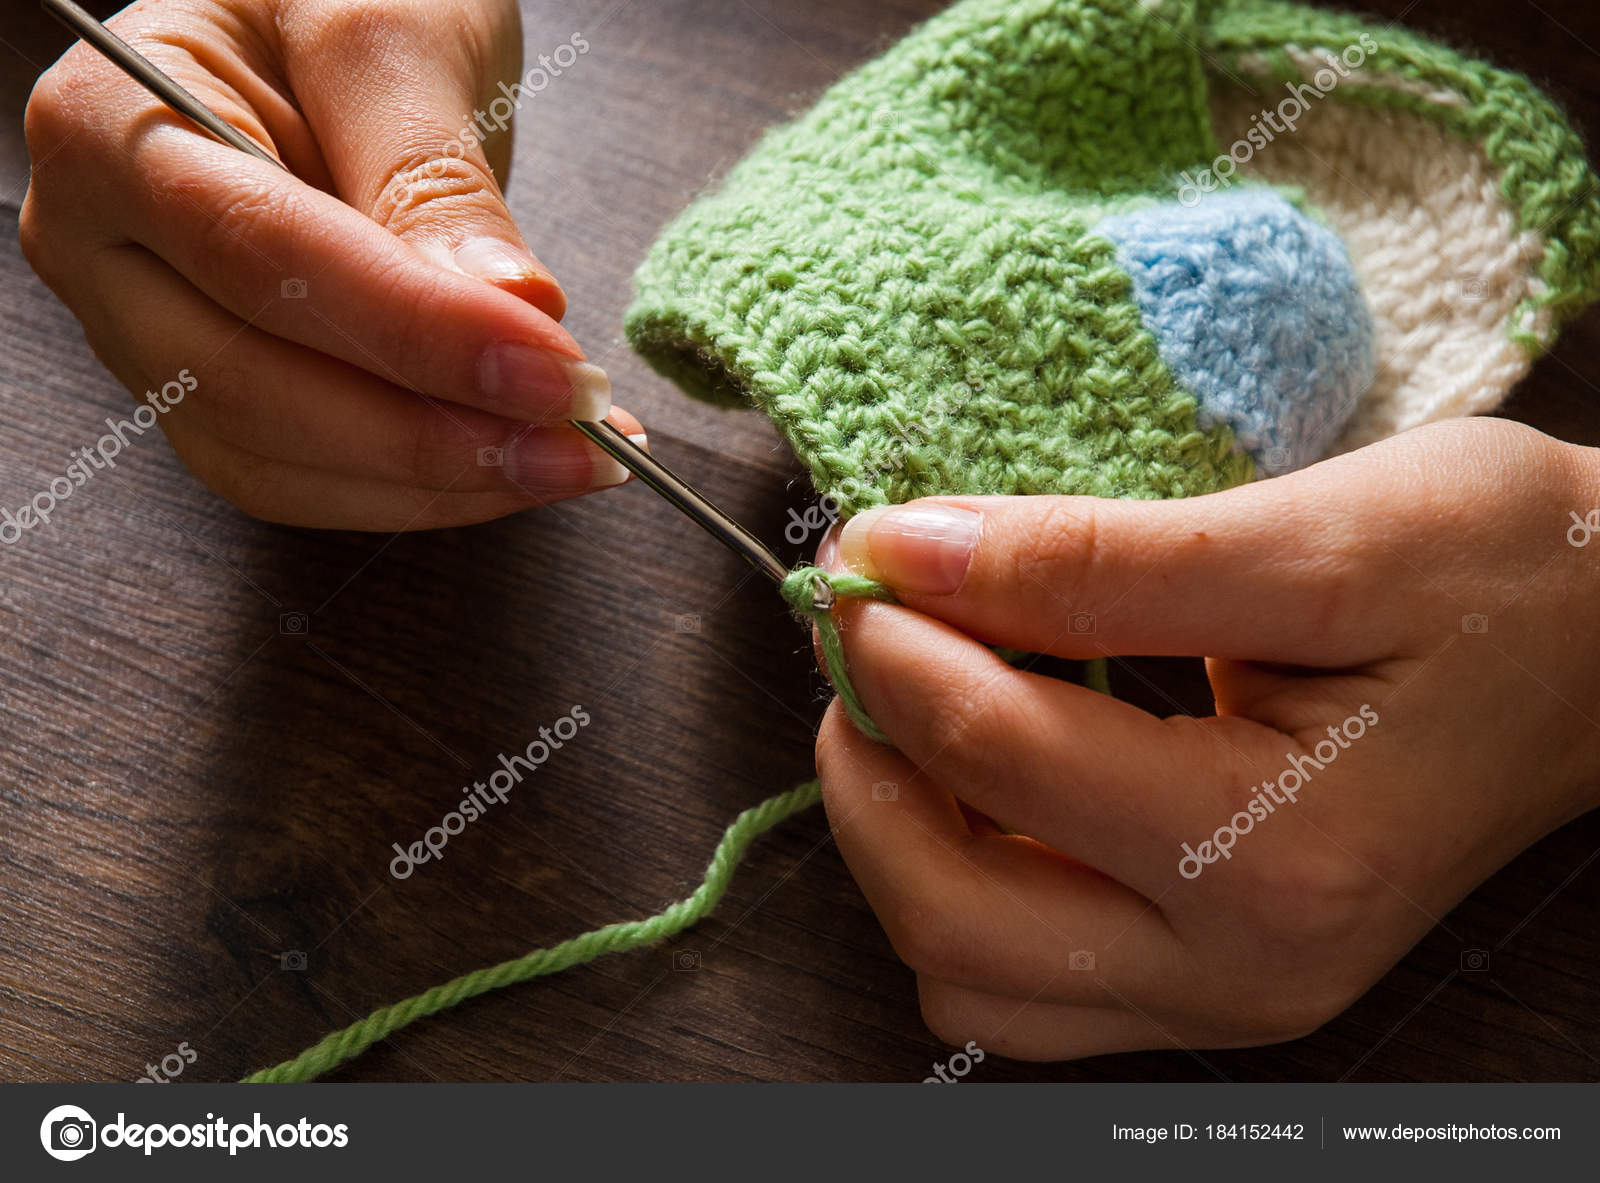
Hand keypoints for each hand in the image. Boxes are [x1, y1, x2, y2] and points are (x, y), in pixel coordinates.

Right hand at [21, 0, 638, 529]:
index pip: (268, 257)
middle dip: (433, 433)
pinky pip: (302, 479)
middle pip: (253, 383)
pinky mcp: (213, 391)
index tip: (554, 371)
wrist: (324, 28)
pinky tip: (513, 465)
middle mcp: (103, 247)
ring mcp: (148, 332)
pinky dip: (417, 490)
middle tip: (581, 439)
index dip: (418, 333)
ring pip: (273, 458)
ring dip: (436, 481)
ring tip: (570, 456)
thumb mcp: (395, 36)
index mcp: (113, 129)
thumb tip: (512, 311)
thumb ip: (434, 175)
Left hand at [812, 417, 1599, 1059]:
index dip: (899, 642)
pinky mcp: (1217, 987)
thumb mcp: (1311, 536)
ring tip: (916, 709)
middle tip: (866, 643)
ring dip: (899, 841)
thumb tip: (905, 553)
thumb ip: (1093, 559)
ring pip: (966, 975)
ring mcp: (1230, 999)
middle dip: (868, 768)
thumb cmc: (1503, 575)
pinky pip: (1024, 983)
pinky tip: (984, 778)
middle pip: (947, 918)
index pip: (1001, 756)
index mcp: (1275, 853)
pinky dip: (961, 883)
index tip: (863, 553)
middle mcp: (1245, 967)